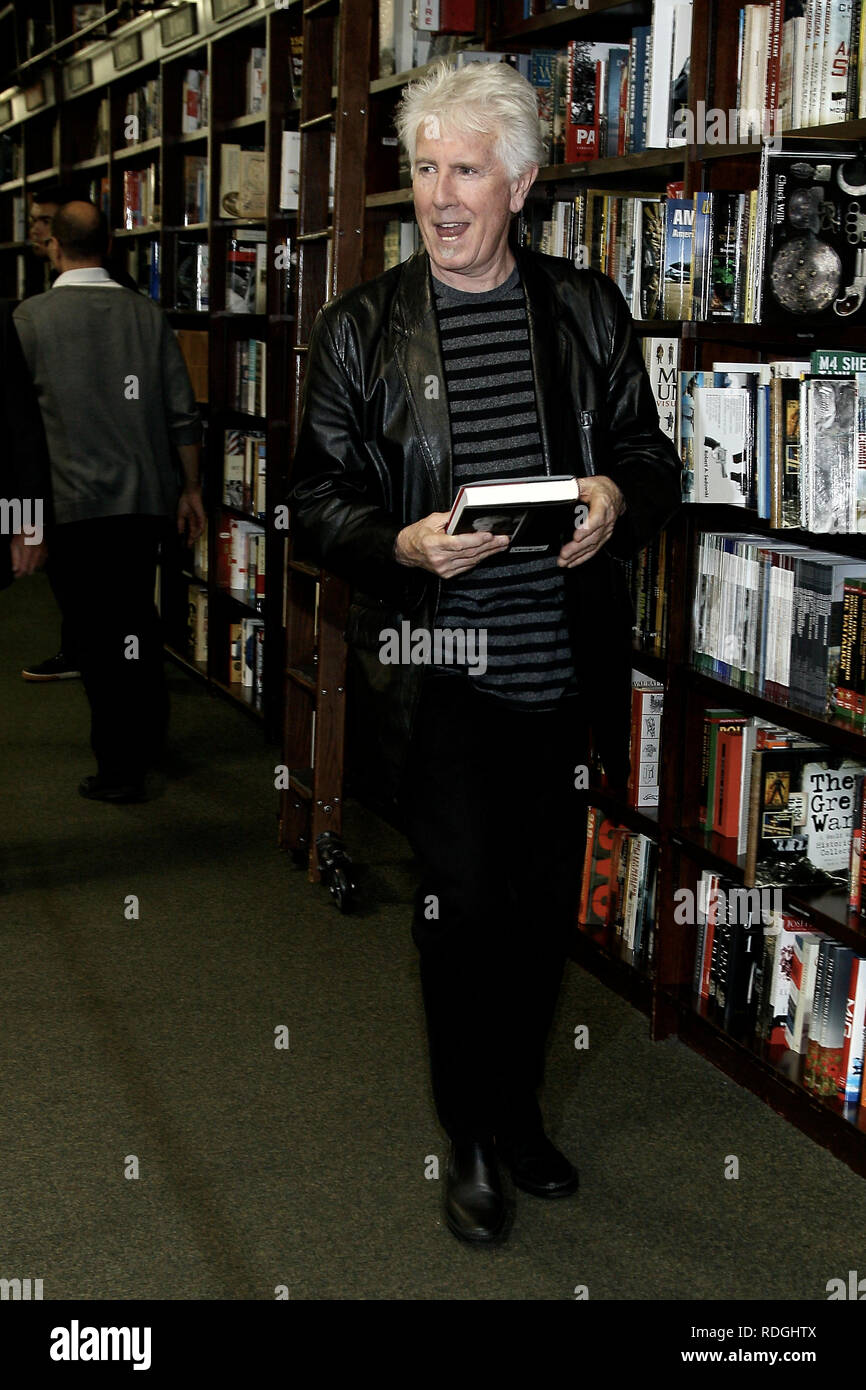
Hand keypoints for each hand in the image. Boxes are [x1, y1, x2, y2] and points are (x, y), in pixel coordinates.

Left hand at [10, 534, 46, 576]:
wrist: (34, 527)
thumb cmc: (22, 535)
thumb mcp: (14, 544)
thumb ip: (15, 557)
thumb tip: (15, 569)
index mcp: (27, 551)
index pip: (24, 568)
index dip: (20, 574)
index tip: (16, 576)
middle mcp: (36, 553)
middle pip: (31, 569)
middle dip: (24, 573)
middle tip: (19, 574)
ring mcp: (43, 553)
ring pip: (37, 567)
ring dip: (31, 569)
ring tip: (25, 568)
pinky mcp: (46, 552)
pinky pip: (42, 562)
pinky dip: (37, 565)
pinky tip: (32, 563)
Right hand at [177, 486, 205, 544]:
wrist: (189, 496)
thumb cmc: (185, 502)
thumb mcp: (180, 515)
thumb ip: (180, 524)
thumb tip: (179, 532)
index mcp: (191, 520)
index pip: (190, 531)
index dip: (188, 537)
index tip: (186, 543)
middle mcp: (196, 521)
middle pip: (195, 532)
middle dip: (191, 539)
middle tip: (189, 545)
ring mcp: (200, 519)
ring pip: (199, 531)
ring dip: (194, 537)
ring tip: (191, 541)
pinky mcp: (202, 517)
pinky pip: (201, 527)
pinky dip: (198, 532)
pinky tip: (195, 535)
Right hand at [395, 511, 509, 577]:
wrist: (406, 551)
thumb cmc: (418, 534)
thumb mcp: (432, 520)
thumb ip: (451, 517)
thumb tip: (468, 514)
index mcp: (434, 543)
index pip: (459, 543)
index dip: (476, 540)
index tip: (489, 535)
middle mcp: (439, 558)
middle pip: (469, 552)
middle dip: (489, 545)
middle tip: (503, 539)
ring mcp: (444, 568)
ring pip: (471, 560)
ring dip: (488, 553)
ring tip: (500, 545)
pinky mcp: (447, 574)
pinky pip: (467, 566)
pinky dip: (479, 559)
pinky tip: (488, 553)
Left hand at [557, 476, 624, 568]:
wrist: (615, 494)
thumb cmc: (602, 489)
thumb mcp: (587, 483)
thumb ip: (573, 487)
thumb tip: (559, 491)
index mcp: (603, 504)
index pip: (596, 520)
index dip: (586, 530)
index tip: (576, 537)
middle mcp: (607, 520)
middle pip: (592, 537)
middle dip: (577, 548)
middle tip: (564, 554)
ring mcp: (606, 531)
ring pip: (592, 546)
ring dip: (577, 556)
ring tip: (564, 561)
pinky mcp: (603, 537)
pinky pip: (594, 549)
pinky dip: (583, 558)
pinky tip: (573, 563)